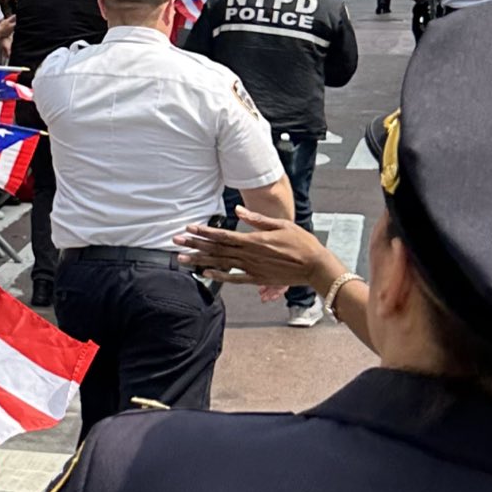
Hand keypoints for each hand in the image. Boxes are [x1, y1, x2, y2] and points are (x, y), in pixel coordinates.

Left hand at [173, 209, 336, 293]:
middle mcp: (249, 255)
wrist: (315, 266)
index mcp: (254, 240)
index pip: (223, 235)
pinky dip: (219, 276)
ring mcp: (252, 268)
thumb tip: (238, 211)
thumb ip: (257, 219)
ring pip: (221, 264)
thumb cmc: (301, 242)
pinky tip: (205, 273)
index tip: (188, 228)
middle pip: (216, 249)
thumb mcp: (281, 225)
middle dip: (194, 244)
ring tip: (182, 259)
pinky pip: (234, 278)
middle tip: (176, 241)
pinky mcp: (257, 279)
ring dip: (200, 261)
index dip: (203, 232)